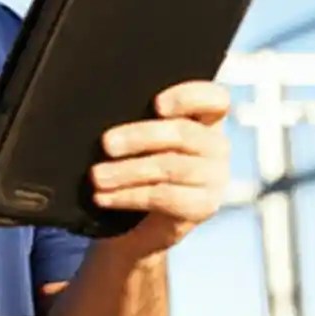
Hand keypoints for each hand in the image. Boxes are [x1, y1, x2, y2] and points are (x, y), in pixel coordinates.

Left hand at [89, 80, 231, 258]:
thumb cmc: (145, 160)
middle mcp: (217, 145)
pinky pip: (163, 197)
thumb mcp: (146, 136)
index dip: (189, 97)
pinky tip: (104, 197)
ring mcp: (215, 176)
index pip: (215, 98)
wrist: (151, 218)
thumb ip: (140, 118)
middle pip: (183, 133)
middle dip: (140, 136)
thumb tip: (106, 117)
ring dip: (127, 171)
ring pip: (169, 167)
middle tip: (107, 143)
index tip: (157, 105)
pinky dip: (128, 196)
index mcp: (206, 117)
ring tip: (97, 176)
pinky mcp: (204, 206)